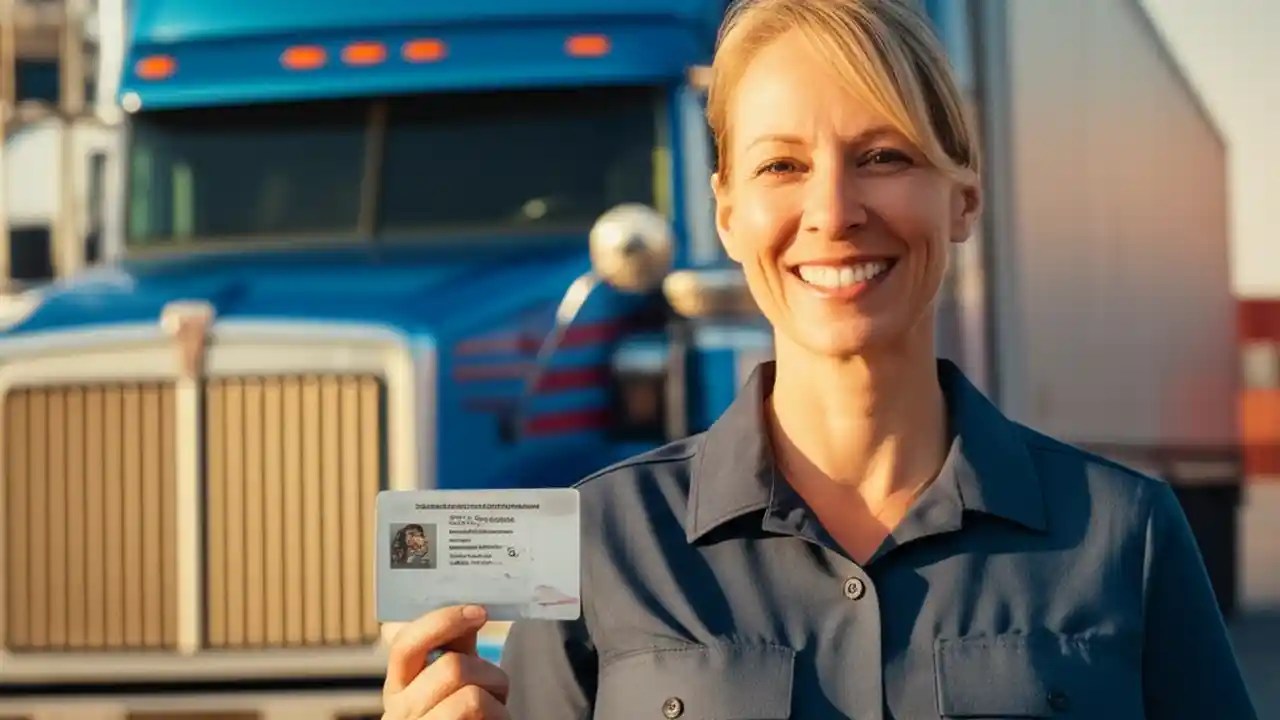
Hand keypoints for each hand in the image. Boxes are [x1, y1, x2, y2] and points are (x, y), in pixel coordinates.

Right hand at [382, 605, 510, 718]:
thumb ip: (454, 650)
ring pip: (470, 696)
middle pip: (452, 667)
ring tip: (496, 710)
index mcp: (398, 688)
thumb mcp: (450, 683)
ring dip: (497, 699)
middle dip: (488, 670)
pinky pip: (481, 715)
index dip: (443, 621)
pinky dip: (500, 717)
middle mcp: (400, 713)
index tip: (478, 612)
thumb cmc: (460, 719)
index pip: (405, 643)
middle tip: (496, 684)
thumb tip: (469, 611)